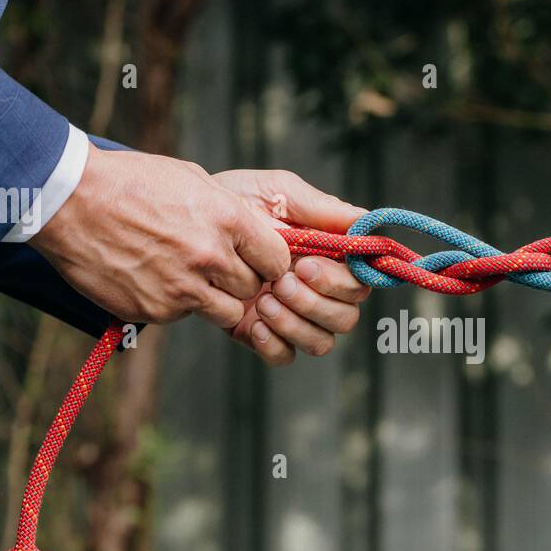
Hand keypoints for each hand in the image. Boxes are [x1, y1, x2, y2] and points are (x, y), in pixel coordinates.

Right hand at [31, 145, 291, 325]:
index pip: (278, 261)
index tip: (257, 259)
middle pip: (252, 289)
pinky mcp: (154, 311)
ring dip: (216, 299)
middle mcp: (210, 258)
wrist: (70, 200)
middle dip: (241, 281)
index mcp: (226, 220)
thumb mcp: (193, 180)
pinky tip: (153, 276)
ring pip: (227, 312)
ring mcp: (182, 290)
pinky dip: (175, 303)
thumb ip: (230, 213)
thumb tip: (258, 234)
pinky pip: (183, 316)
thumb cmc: (132, 182)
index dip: (269, 262)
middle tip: (218, 267)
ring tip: (189, 275)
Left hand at [209, 169, 371, 365]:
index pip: (358, 284)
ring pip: (321, 342)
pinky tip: (254, 323)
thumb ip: (320, 207)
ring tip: (264, 301)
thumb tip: (363, 219)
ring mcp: (291, 315)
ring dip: (296, 324)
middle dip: (315, 303)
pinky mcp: (263, 333)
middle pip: (346, 317)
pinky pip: (285, 356)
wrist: (187, 224)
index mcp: (328, 258)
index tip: (307, 266)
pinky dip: (274, 345)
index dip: (339, 282)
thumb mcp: (277, 193)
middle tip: (280, 283)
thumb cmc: (237, 200)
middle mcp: (317, 291)